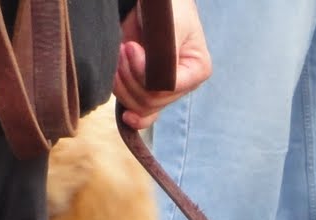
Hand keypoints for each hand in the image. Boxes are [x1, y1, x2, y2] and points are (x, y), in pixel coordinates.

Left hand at [114, 0, 211, 129]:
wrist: (154, 3)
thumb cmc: (169, 7)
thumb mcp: (170, 26)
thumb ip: (165, 57)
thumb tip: (154, 84)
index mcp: (196, 70)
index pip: (168, 87)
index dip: (144, 74)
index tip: (131, 46)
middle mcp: (182, 85)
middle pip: (152, 101)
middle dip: (130, 77)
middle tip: (124, 47)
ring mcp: (163, 89)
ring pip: (141, 107)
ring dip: (122, 84)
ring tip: (119, 55)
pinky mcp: (146, 88)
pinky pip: (139, 111)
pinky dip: (128, 106)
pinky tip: (123, 105)